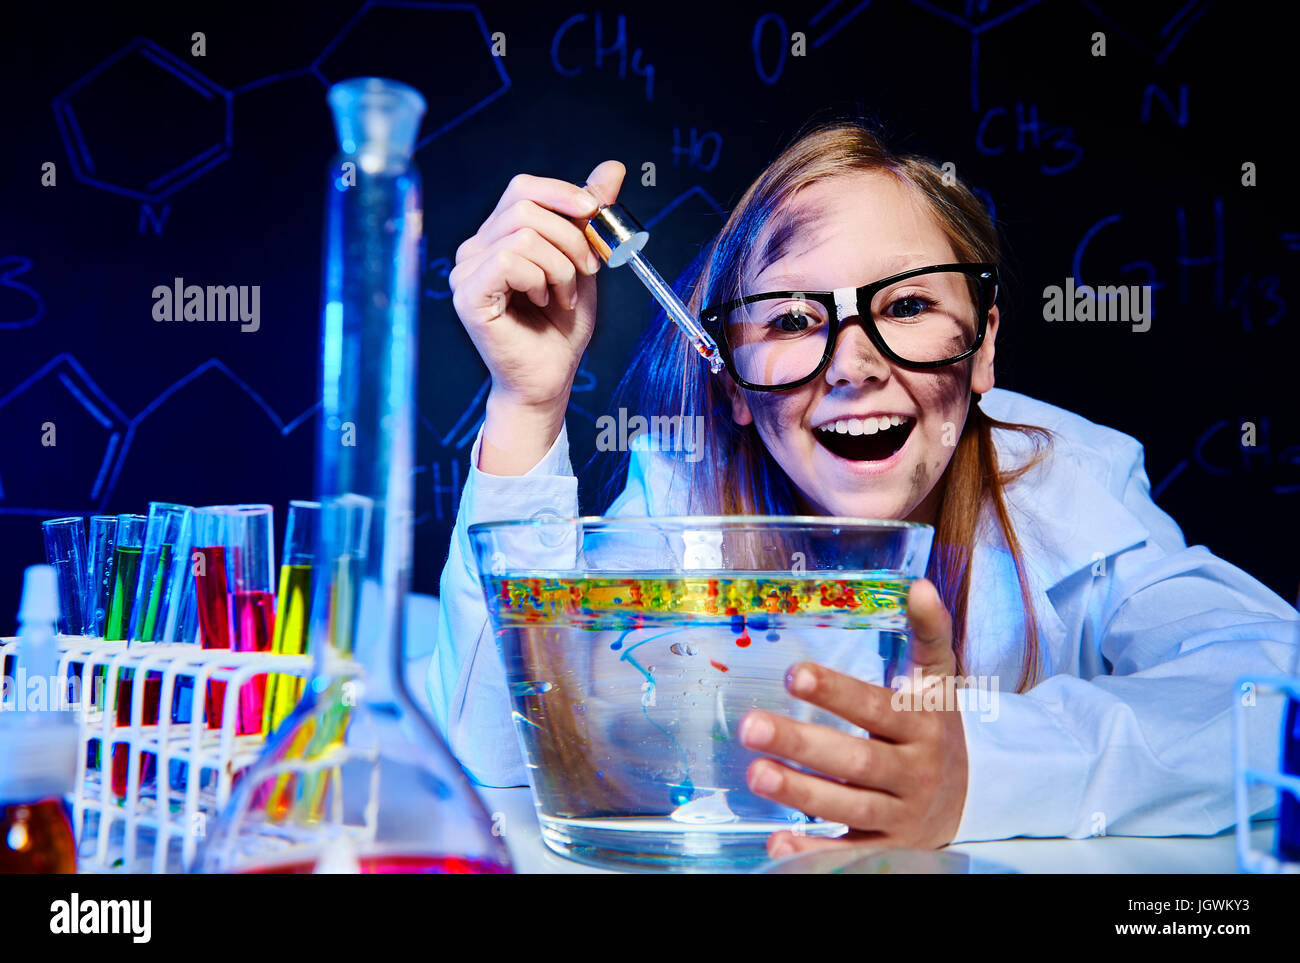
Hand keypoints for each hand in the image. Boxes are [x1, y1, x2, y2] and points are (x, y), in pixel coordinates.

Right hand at [450, 160, 624, 473]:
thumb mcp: (584, 261)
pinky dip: (539, 278)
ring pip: (522, 234)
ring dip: (560, 265)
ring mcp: (466, 272)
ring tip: (564, 295)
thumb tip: (612, 168)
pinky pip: (508, 260)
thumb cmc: (561, 328)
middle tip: (587, 271)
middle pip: (525, 206)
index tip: (595, 212)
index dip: (563, 193)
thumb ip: (590, 216)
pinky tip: (544, 301)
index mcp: (498, 236)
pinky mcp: (467, 296)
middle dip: (571, 237)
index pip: (523, 189)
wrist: (549, 379)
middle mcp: (476, 249)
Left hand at [739, 578, 968, 858]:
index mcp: (921, 725)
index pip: (875, 707)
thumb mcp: (938, 680)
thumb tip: (919, 584)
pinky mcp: (887, 848)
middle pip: (856, 760)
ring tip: (756, 773)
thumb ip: (928, 633)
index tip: (794, 674)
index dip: (836, 692)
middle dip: (803, 743)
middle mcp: (913, 772)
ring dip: (801, 792)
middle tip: (750, 725)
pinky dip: (814, 852)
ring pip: (849, 806)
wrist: (972, 798)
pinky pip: (850, 853)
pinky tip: (777, 843)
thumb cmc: (936, 728)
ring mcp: (901, 815)